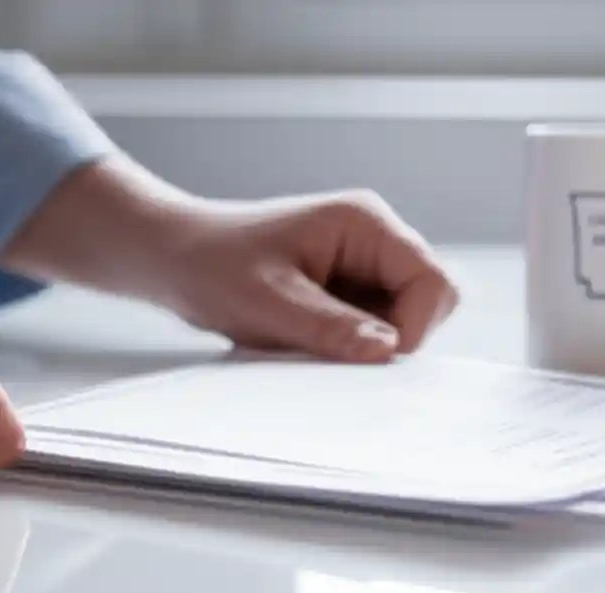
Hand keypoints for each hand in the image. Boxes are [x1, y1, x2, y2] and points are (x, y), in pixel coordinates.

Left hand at [2, 156, 459, 361]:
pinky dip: (349, 348)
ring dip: (367, 345)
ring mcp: (364, 266)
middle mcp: (374, 239)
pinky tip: (305, 341)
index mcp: (365, 222)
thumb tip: (387, 351)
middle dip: (394, 338)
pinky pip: (375, 330)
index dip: (414, 329)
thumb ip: (328, 326)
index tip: (369, 359)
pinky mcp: (350, 291)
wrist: (173, 258)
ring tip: (307, 340)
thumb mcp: (266, 302)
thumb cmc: (211, 264)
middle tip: (334, 351)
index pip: (431, 282)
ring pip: (404, 322)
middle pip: (429, 301)